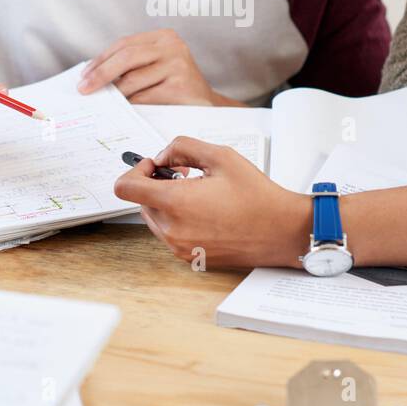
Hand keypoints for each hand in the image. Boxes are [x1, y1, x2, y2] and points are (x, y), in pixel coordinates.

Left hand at [78, 29, 234, 104]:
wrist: (206, 105)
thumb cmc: (175, 86)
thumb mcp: (156, 66)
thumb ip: (131, 66)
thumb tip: (92, 76)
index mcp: (164, 37)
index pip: (124, 44)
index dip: (101, 60)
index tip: (84, 75)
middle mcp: (173, 46)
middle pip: (126, 57)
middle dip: (101, 74)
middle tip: (84, 89)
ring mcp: (178, 65)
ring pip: (133, 80)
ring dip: (114, 94)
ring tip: (102, 101)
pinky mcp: (181, 86)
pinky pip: (144, 97)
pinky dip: (130, 105)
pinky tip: (123, 110)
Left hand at [113, 137, 310, 268]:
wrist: (281, 231)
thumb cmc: (256, 195)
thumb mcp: (220, 156)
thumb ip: (182, 147)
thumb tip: (162, 157)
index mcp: (175, 203)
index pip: (125, 187)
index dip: (136, 170)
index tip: (155, 166)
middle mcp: (172, 230)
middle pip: (141, 201)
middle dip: (157, 184)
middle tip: (186, 175)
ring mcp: (180, 247)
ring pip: (154, 218)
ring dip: (167, 202)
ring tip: (198, 193)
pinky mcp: (190, 258)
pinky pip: (170, 234)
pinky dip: (178, 220)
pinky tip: (205, 211)